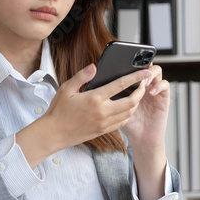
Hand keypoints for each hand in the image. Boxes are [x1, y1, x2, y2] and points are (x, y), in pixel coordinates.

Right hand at [15, 63, 149, 166]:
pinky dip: (128, 114)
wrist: (53, 133)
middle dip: (141, 91)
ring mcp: (104, 123)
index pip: (121, 85)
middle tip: (144, 84)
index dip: (136, 77)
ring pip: (129, 113)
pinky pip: (122, 122)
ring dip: (136, 103)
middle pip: (131, 102)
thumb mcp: (66, 88)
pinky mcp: (103, 130)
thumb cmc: (58, 110)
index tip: (145, 72)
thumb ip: (82, 76)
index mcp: (94, 99)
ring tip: (137, 94)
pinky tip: (126, 107)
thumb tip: (94, 66)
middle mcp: (102, 112)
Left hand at [120, 64, 169, 153]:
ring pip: (157, 71)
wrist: (141, 138)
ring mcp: (155, 89)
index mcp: (133, 85)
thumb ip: (112, 95)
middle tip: (135, 70)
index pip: (132, 66)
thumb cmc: (128, 124)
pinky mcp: (164, 97)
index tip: (123, 60)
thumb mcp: (116, 109)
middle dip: (141, 65)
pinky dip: (159, 85)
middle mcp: (145, 84)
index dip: (129, 61)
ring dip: (151, 73)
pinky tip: (151, 92)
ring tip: (143, 80)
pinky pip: (165, 85)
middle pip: (145, 65)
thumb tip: (99, 82)